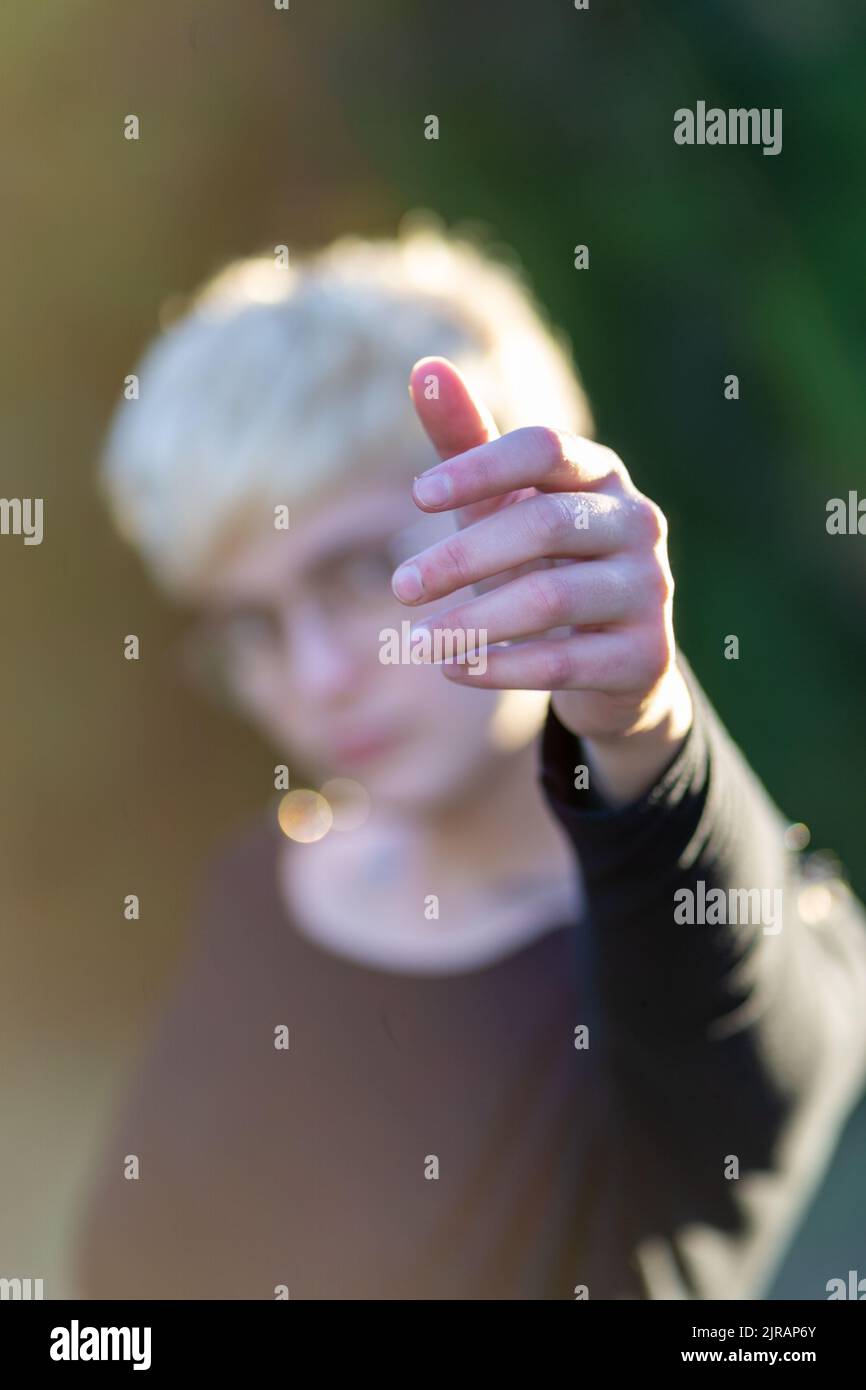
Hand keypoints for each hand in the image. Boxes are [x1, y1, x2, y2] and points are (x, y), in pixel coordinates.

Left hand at [392, 357, 692, 802]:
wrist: (616, 662)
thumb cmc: (544, 564)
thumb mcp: (503, 505)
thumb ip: (466, 443)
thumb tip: (424, 367)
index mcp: (600, 474)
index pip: (546, 448)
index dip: (482, 466)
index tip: (417, 495)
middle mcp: (637, 523)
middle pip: (546, 525)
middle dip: (464, 556)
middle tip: (400, 586)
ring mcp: (649, 590)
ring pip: (554, 598)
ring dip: (475, 620)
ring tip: (416, 642)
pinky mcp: (646, 655)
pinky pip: (565, 662)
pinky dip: (502, 667)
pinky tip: (454, 669)